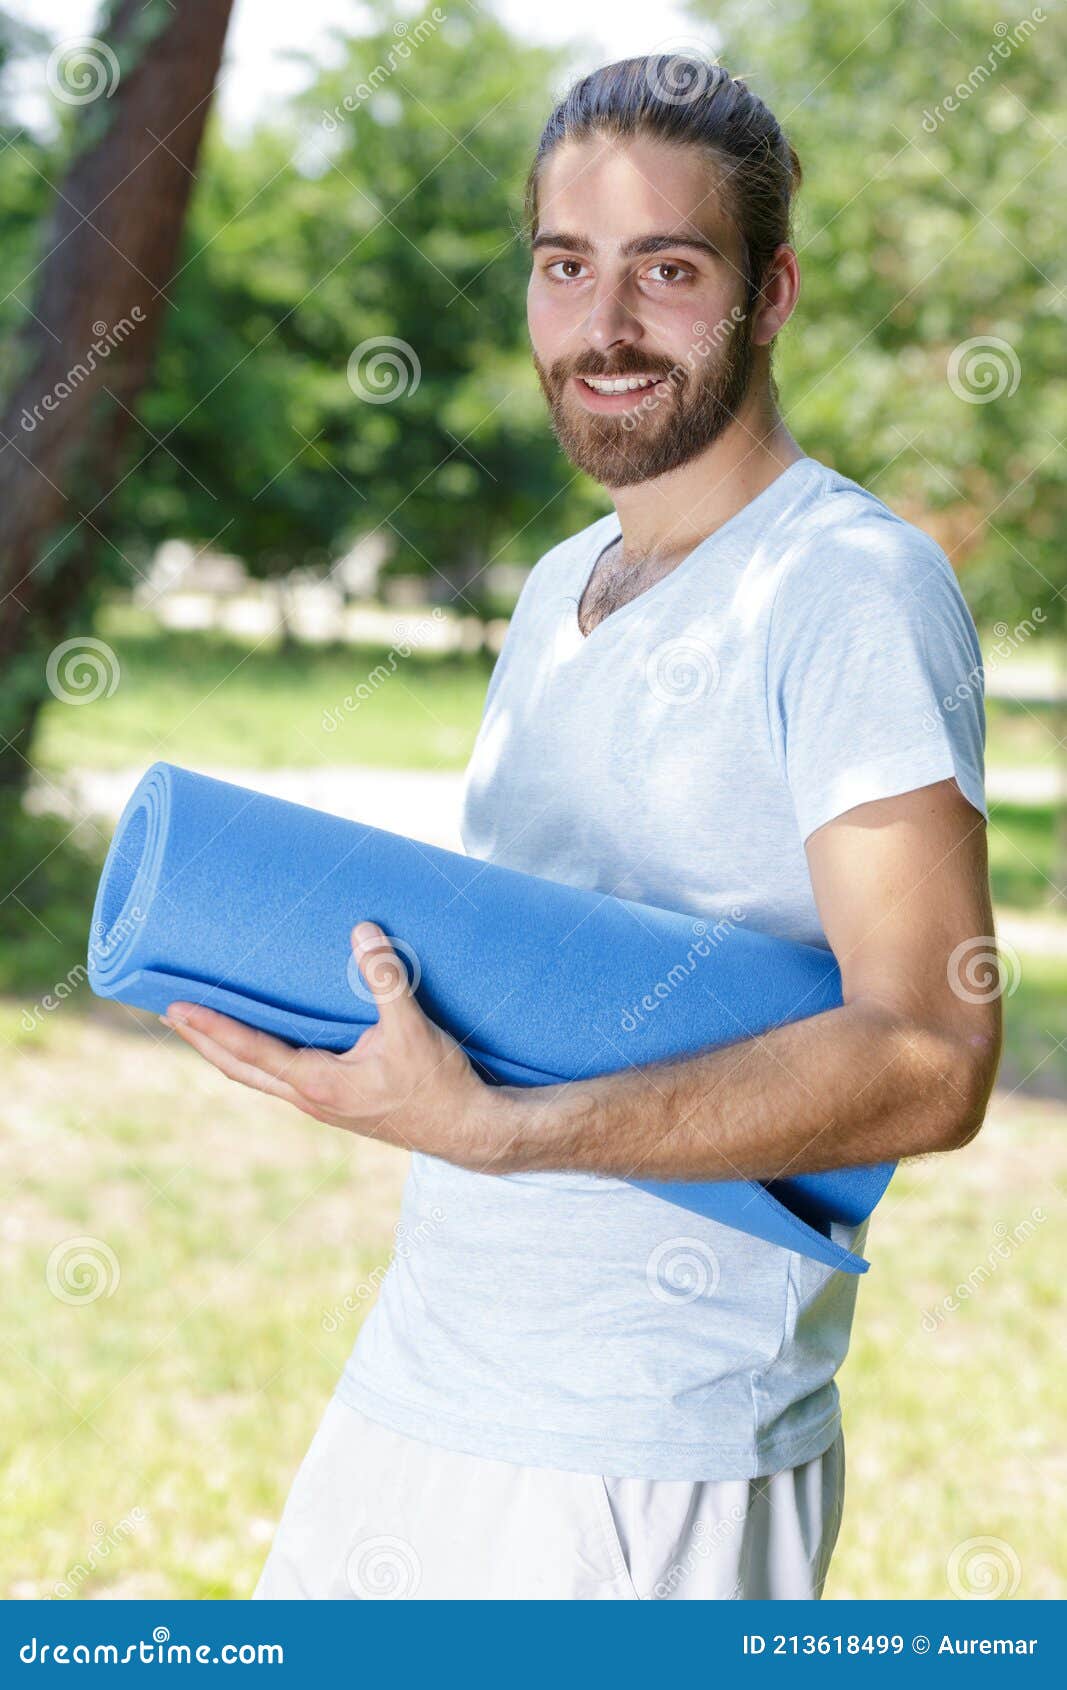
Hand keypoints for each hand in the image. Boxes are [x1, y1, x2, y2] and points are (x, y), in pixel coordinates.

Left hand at [160, 921, 502, 1167]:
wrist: (468, 1131)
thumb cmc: (440, 1086)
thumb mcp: (414, 1031)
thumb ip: (386, 979)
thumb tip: (362, 931)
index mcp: (319, 1083)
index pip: (251, 1051)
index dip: (211, 1027)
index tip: (174, 1008)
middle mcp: (310, 1097)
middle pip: (238, 1068)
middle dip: (202, 1040)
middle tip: (169, 1010)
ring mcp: (321, 1103)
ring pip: (257, 1076)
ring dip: (225, 1051)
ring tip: (202, 1023)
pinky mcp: (336, 1100)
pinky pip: (281, 1077)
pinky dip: (256, 1058)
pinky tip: (263, 1041)